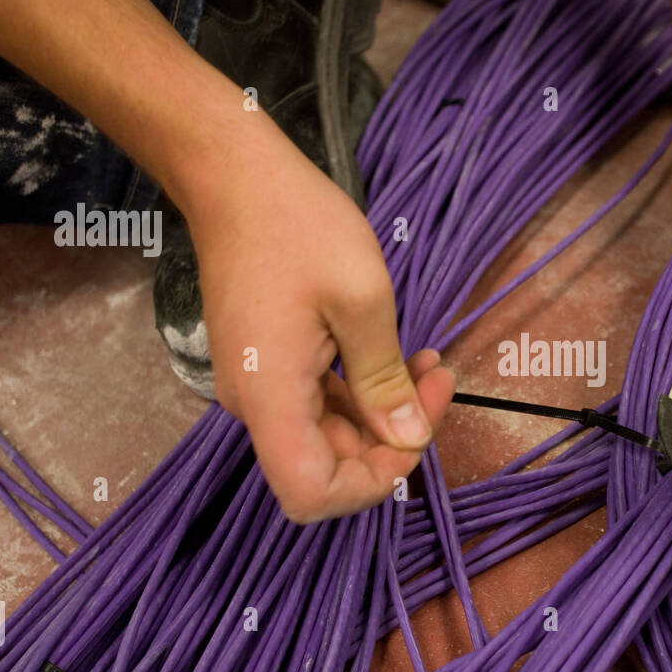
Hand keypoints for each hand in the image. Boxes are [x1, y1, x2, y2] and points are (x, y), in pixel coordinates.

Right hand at [183, 121, 453, 521]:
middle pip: (327, 467)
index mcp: (270, 398)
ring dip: (383, 412)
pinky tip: (398, 356)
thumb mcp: (362, 299)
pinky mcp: (268, 366)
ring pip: (328, 436)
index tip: (415, 427)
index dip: (372, 483)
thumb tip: (410, 439)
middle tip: (438, 380)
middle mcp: (256, 405)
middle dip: (393, 436)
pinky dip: (361, 391)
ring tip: (427, 364)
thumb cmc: (297, 226)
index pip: (312, 494)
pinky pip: (318, 403)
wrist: (234, 177)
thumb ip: (385, 380)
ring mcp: (259, 386)